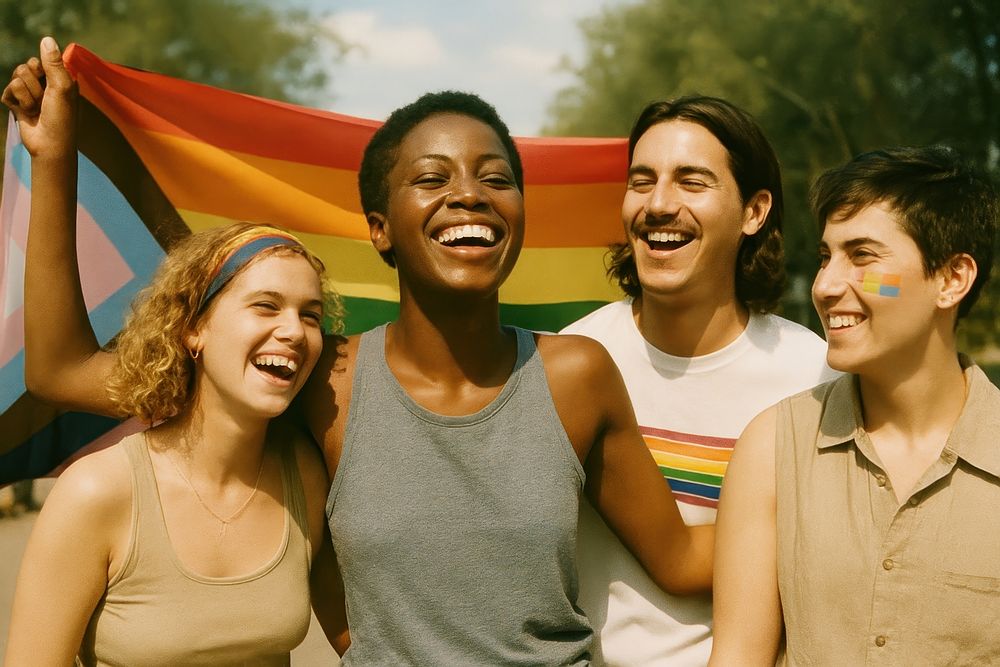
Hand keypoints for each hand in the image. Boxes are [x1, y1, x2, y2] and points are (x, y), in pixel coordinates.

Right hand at [1, 36, 77, 158]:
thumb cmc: (61, 117)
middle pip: (24, 67)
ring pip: (15, 78)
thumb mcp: (62, 87)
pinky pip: (7, 91)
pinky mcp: (16, 103)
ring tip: (37, 109)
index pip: (39, 60)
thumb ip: (53, 63)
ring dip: (27, 96)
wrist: (49, 144)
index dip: (40, 70)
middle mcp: (44, 84)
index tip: (50, 83)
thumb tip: (47, 38)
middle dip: (33, 84)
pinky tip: (26, 113)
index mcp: (58, 78)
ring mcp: (29, 93)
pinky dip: (17, 102)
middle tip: (44, 100)